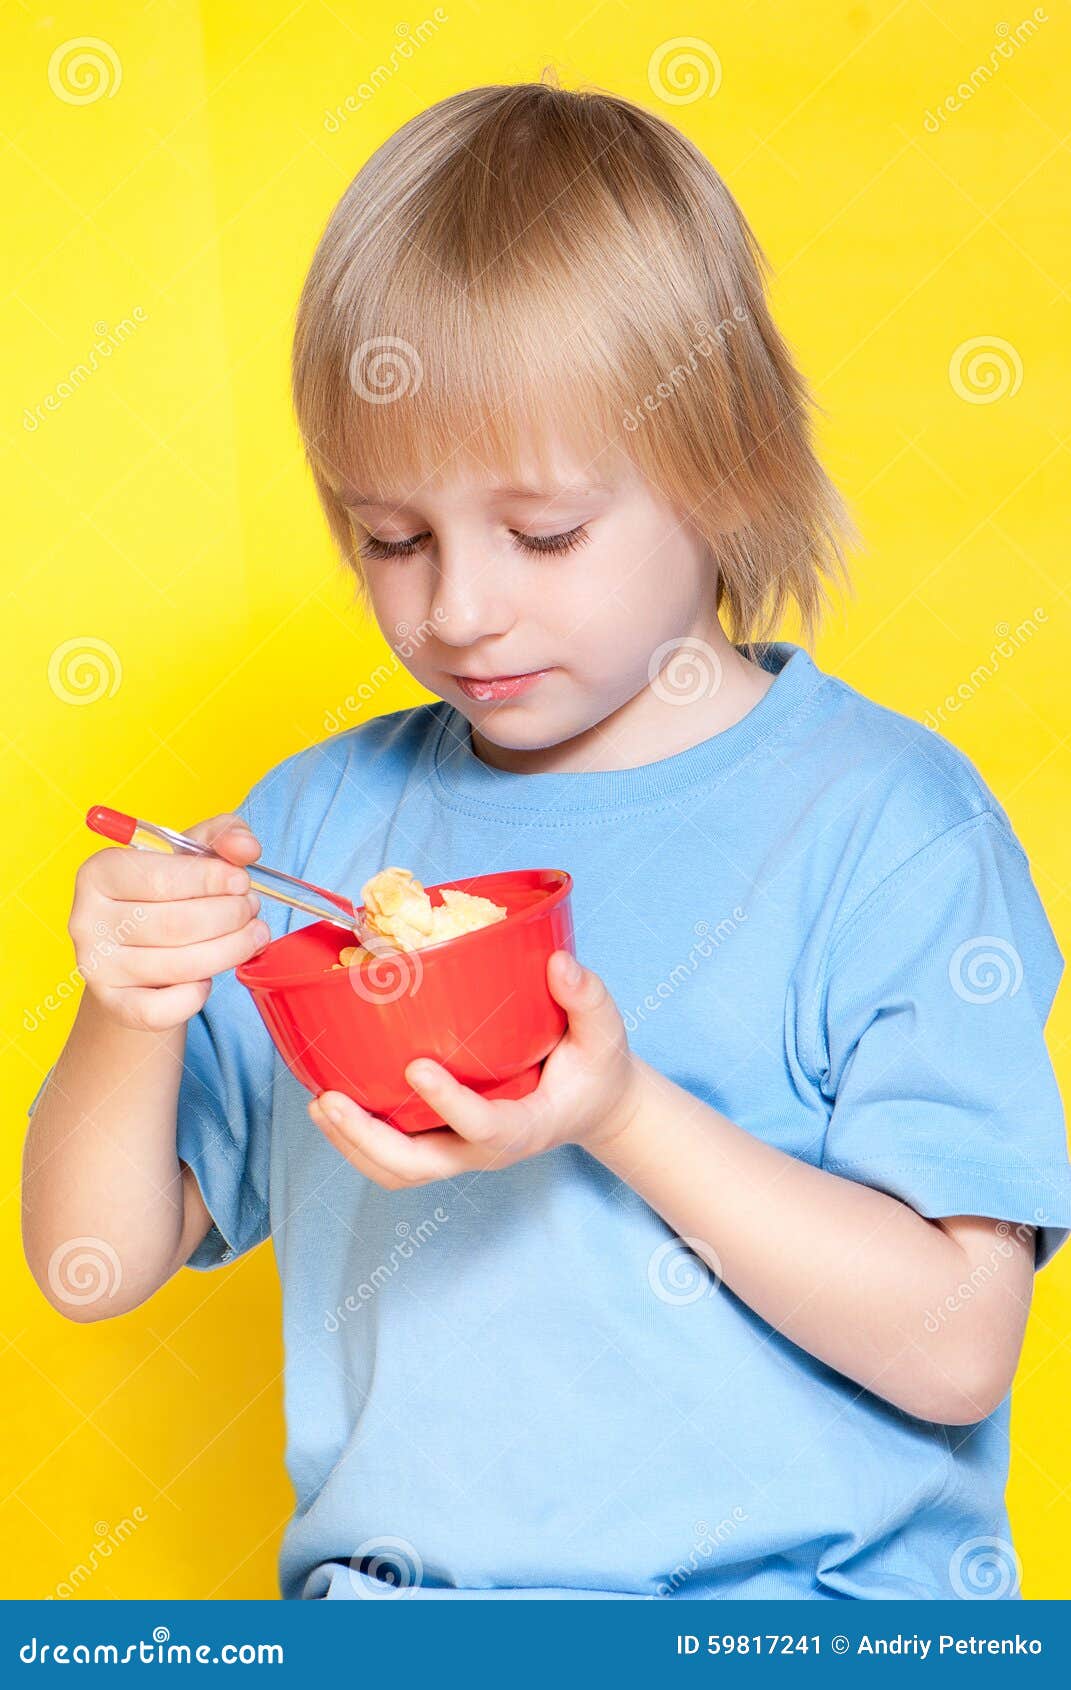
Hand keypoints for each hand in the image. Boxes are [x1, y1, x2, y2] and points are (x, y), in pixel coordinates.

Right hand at [68, 812, 269, 1031]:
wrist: (139, 953)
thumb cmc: (168, 896)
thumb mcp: (192, 856)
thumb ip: (223, 837)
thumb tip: (246, 848)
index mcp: (100, 872)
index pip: (159, 878)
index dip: (210, 880)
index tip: (242, 881)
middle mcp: (87, 919)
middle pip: (175, 923)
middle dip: (229, 915)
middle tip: (252, 910)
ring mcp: (97, 965)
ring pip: (179, 964)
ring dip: (231, 949)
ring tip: (252, 935)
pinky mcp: (113, 1005)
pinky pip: (162, 1010)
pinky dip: (196, 995)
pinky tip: (209, 977)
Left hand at [308, 950, 642, 1187]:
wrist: (591, 1104)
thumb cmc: (594, 1067)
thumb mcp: (603, 1033)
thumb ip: (586, 999)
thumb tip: (559, 963)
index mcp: (527, 1126)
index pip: (487, 1128)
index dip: (451, 1104)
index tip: (416, 1068)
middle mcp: (485, 1150)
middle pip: (419, 1167)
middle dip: (368, 1140)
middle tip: (328, 1100)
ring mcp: (459, 1151)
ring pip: (397, 1170)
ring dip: (351, 1144)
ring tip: (317, 1103)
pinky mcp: (442, 1141)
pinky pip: (393, 1155)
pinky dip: (356, 1138)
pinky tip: (329, 1102)